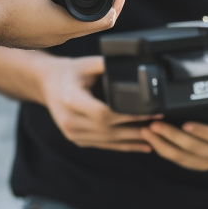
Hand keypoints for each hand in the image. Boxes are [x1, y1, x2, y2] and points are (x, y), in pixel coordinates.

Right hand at [39, 55, 153, 152]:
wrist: (47, 84)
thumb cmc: (70, 70)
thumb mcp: (87, 63)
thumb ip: (109, 65)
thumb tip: (136, 63)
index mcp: (70, 99)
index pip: (104, 113)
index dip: (129, 115)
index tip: (150, 111)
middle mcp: (69, 120)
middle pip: (109, 129)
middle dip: (137, 128)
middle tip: (160, 123)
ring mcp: (72, 133)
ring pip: (108, 141)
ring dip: (134, 139)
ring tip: (157, 135)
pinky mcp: (77, 139)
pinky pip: (104, 145)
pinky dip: (124, 145)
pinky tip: (143, 145)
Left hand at [142, 99, 207, 170]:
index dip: (205, 133)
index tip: (186, 123)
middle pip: (199, 151)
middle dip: (175, 138)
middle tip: (155, 124)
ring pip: (188, 159)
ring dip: (165, 147)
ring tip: (147, 131)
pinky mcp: (206, 162)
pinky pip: (185, 161)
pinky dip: (168, 153)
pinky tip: (153, 142)